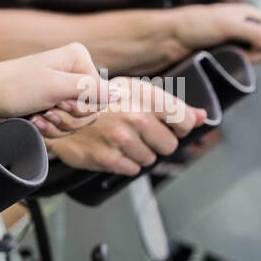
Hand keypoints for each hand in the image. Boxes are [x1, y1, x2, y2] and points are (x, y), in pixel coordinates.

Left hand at [0, 42, 120, 122]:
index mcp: (78, 58)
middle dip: (67, 118)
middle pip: (91, 111)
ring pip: (76, 122)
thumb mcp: (55, 87)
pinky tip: (32, 121)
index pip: (102, 96)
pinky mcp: (50, 104)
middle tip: (46, 109)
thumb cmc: (12, 86)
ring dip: (55, 125)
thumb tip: (120, 94)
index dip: (81, 107)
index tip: (58, 101)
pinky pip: (62, 126)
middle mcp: (72, 71)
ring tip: (36, 115)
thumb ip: (91, 91)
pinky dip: (48, 128)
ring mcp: (61, 89)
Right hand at [46, 78, 205, 174]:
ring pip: (151, 159)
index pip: (183, 119)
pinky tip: (112, 149)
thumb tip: (202, 117)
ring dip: (139, 153)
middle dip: (157, 141)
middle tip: (138, 133)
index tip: (171, 126)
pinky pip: (133, 169)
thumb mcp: (132, 91)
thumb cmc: (97, 101)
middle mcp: (134, 115)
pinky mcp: (109, 158)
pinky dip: (125, 163)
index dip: (180, 126)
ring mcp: (121, 138)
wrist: (58, 114)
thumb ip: (170, 105)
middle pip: (170, 144)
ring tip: (120, 139)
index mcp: (142, 94)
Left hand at [167, 3, 260, 61]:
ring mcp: (235, 41)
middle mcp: (243, 26)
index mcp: (247, 14)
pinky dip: (237, 63)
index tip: (259, 44)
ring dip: (247, 59)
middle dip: (258, 52)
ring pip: (255, 56)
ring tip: (228, 52)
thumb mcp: (227, 25)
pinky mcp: (226, 54)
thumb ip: (253, 33)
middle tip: (241, 50)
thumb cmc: (194, 24)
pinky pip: (241, 63)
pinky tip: (226, 59)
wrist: (169, 38)